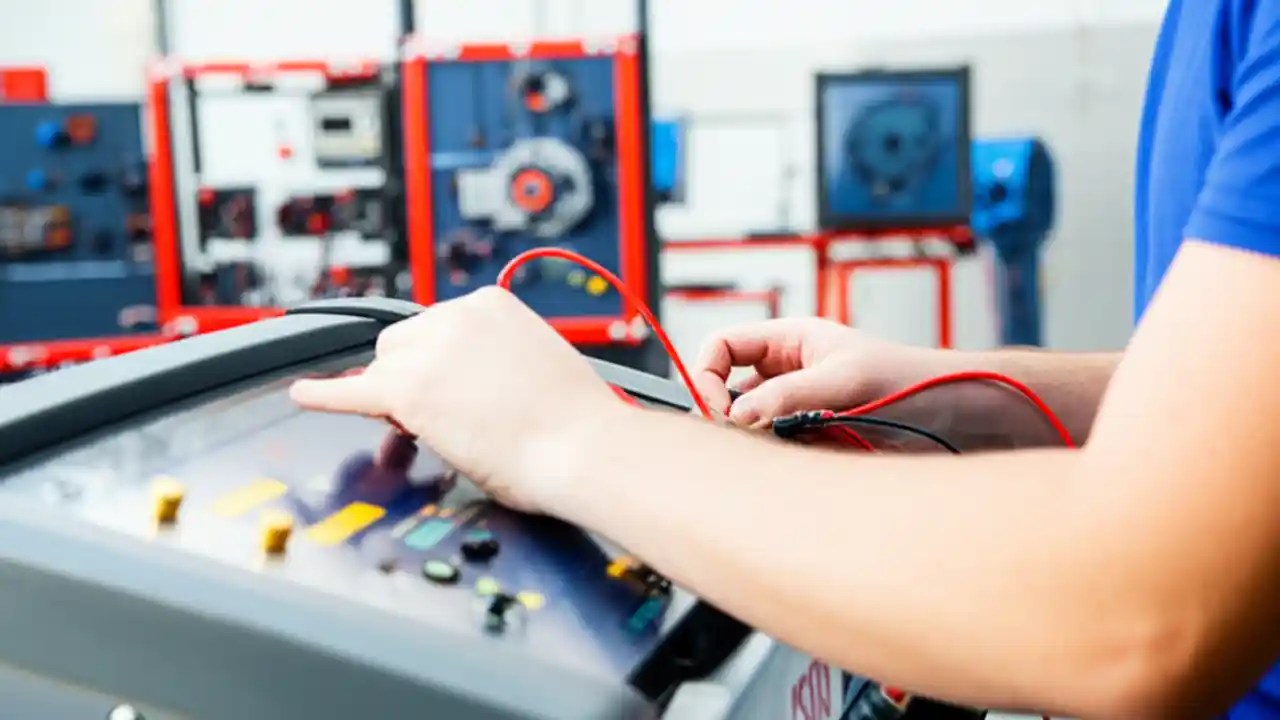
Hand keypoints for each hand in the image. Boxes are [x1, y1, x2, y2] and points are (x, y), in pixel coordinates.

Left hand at [289, 287, 623, 514]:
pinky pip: (351, 392)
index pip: (438, 327)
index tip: (450, 385)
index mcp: (490, 303)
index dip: (439, 363)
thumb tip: (467, 383)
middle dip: (412, 376)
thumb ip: (496, 358)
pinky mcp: (407, 393)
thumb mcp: (536, 360)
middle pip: (401, 343)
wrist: (584, 447)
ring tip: (425, 429)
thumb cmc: (574, 418)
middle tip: (440, 415)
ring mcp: (427, 352)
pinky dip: (324, 395)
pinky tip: (304, 394)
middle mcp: (454, 316)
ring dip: (394, 396)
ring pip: (382, 369)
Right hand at [692, 318, 946, 428]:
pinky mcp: (808, 434)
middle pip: (727, 386)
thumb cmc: (906, 379)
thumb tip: (737, 417)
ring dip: (751, 435)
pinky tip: (790, 460)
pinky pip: (774, 443)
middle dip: (723, 411)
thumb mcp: (843, 381)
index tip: (716, 410)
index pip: (722, 346)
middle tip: (732, 437)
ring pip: (749, 419)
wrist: (953, 412)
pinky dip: (773, 453)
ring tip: (769, 449)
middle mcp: (786, 369)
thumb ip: (787, 396)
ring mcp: (796, 402)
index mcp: (788, 339)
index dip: (706, 374)